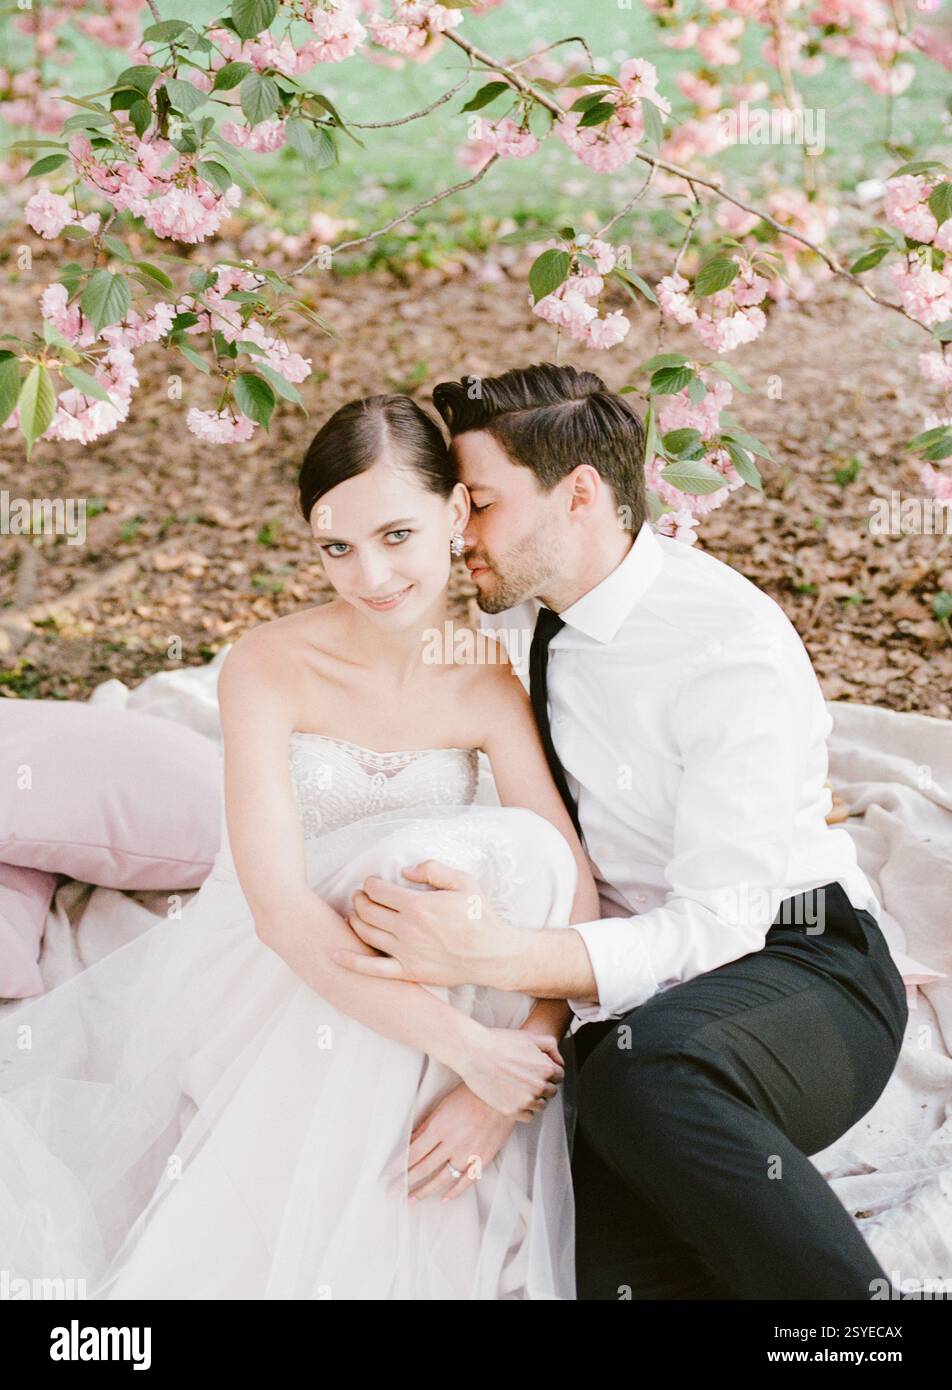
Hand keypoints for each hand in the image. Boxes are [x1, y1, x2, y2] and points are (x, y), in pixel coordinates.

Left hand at [335, 860, 514, 988]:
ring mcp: (405, 952)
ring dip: (355, 920)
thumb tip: (405, 870)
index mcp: (418, 905)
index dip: (370, 884)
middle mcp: (407, 929)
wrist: (492, 954)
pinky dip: (351, 962)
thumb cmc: (479, 916)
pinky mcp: (408, 972)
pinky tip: (335, 955)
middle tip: (361, 896)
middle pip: (368, 910)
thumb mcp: (463, 881)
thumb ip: (432, 869)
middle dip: (359, 899)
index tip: (372, 883)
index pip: (379, 891)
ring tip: (355, 914)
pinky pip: (373, 969)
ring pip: (366, 934)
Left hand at [392, 1083, 517, 1204]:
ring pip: (443, 1179)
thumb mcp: (443, 1105)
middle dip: (405, 1182)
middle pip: (424, 1168)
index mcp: (440, 1127)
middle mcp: (453, 1143)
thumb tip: (409, 1143)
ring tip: (411, 1199)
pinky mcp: (483, 1158)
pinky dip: (455, 1192)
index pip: (413, 1153)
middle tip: (392, 1192)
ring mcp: (469, 1152)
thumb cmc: (470, 1094)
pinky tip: (443, 1199)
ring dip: (425, 1191)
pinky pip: (467, 1180)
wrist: (502, 1094)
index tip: (386, 1176)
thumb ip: (426, 1126)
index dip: (398, 1167)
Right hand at [453, 1025, 563, 1119]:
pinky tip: (514, 1097)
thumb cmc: (500, 1042)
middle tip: (526, 1078)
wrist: (473, 1052)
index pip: (559, 1076)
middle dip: (543, 1085)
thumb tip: (559, 1062)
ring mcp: (526, 1100)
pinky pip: (528, 1116)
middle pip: (551, 1092)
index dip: (549, 1072)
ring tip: (519, 1087)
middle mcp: (539, 1086)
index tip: (537, 1070)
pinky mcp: (512, 1111)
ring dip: (534, 1098)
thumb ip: (550, 1046)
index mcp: (546, 1068)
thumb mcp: (530, 1037)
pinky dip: (524, 1109)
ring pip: (541, 1105)